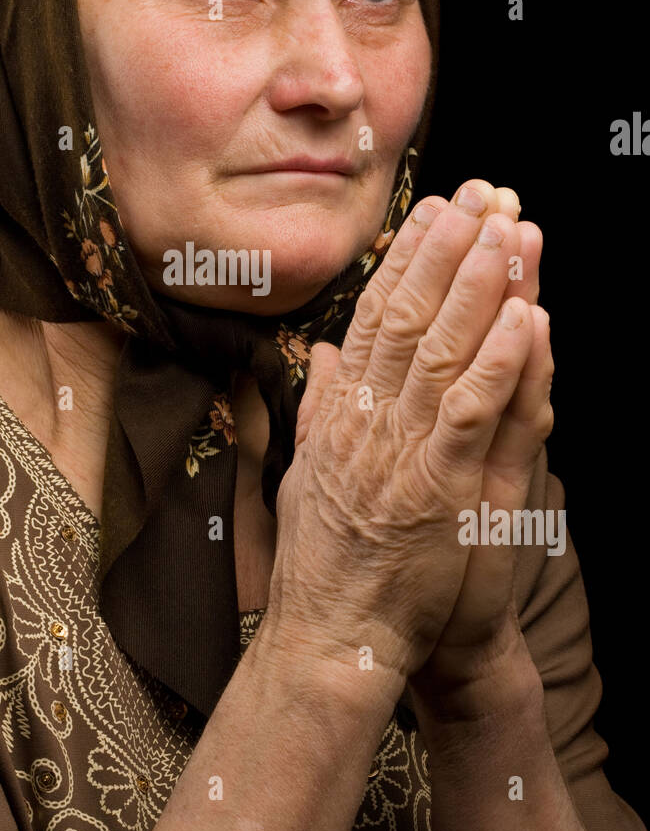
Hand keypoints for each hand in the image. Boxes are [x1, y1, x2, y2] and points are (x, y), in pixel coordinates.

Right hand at [267, 178, 535, 704]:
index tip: (433, 211)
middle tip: (482, 194)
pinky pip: (470, 413)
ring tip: (509, 231)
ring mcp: (401, 451)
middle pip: (410, 316)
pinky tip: (523, 317)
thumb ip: (320, 409)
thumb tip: (325, 356)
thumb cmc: (325, 562)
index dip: (407, 259)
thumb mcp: (306, 472)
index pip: (375, 317)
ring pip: (442, 350)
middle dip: (448, 250)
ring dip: (479, 286)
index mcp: (342, 412)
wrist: (331, 636)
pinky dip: (498, 363)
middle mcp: (368, 419)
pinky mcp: (436, 488)